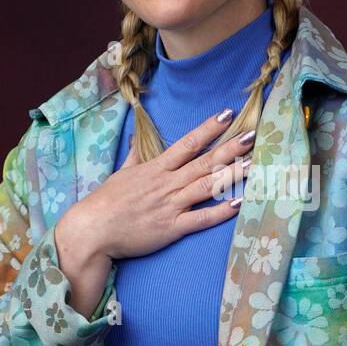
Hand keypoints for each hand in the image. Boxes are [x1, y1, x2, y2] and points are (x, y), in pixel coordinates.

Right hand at [54, 109, 253, 315]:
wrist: (92, 230)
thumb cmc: (106, 202)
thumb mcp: (121, 173)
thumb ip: (134, 155)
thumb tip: (136, 137)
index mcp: (155, 168)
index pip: (187, 143)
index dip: (209, 128)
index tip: (228, 115)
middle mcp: (166, 183)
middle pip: (204, 162)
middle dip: (230, 148)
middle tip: (253, 134)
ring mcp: (170, 205)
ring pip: (206, 186)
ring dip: (231, 175)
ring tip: (254, 164)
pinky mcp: (171, 228)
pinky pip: (200, 218)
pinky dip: (219, 212)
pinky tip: (238, 203)